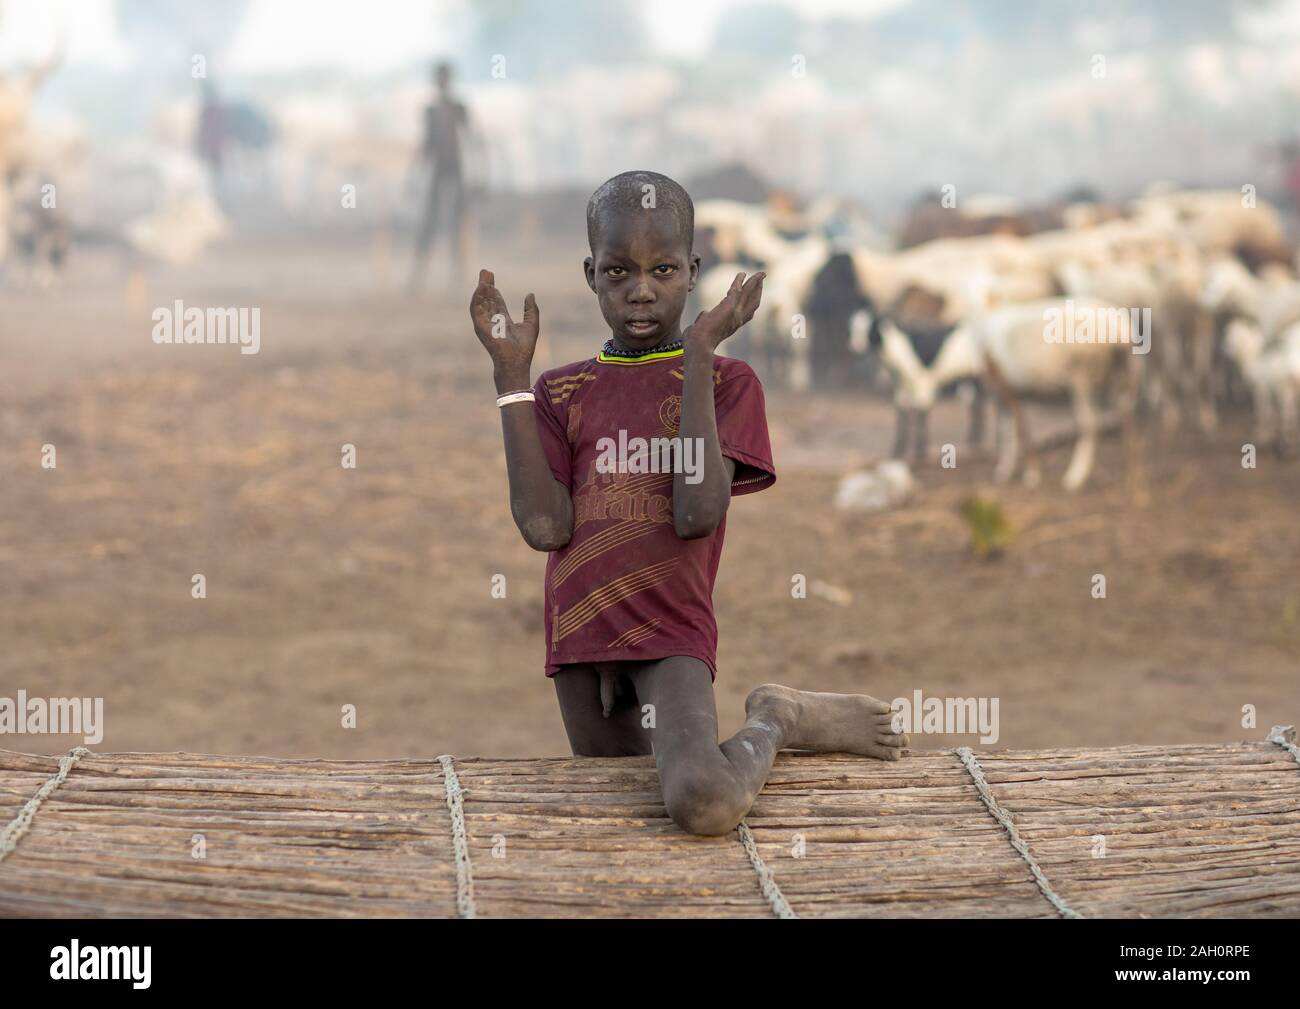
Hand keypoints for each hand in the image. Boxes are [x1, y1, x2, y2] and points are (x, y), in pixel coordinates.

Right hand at [470, 269, 538, 385]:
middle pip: (487, 300)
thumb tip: (530, 294)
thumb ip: (531, 309)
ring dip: (481, 289)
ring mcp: (485, 324)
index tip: (492, 278)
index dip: (494, 291)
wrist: (516, 361)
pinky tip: (481, 287)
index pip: (496, 303)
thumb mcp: (531, 324)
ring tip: (483, 277)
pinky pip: (476, 309)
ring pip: (480, 302)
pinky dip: (477, 297)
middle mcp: (492, 322)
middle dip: (486, 286)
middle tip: (485, 271)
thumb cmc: (524, 348)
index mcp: (503, 322)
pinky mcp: (480, 326)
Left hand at [683, 271, 764, 355]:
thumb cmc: (697, 340)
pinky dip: (739, 281)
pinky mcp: (729, 307)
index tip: (754, 294)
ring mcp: (735, 313)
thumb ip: (706, 318)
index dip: (752, 302)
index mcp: (732, 325)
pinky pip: (736, 290)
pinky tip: (742, 273)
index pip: (747, 313)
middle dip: (758, 290)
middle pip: (753, 303)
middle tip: (762, 279)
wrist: (698, 344)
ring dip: (755, 283)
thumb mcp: (704, 327)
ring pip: (749, 295)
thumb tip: (705, 313)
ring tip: (761, 274)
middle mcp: (737, 320)